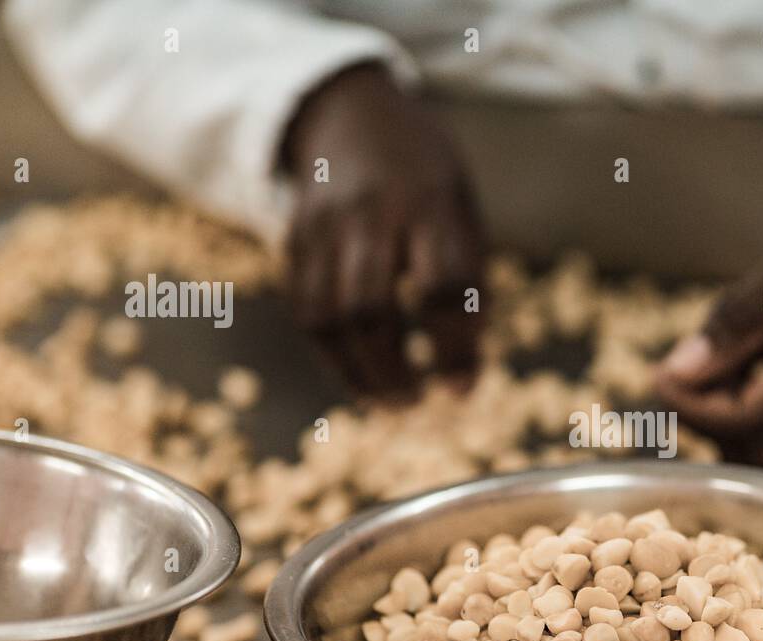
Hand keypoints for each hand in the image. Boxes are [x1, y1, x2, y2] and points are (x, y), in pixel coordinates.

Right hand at [282, 63, 483, 395]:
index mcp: (429, 200)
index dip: (455, 344)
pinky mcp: (293, 241)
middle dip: (395, 369)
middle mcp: (370, 212)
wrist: (350, 113)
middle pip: (371, 307)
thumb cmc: (426, 177)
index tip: (463, 385)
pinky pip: (306, 311)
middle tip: (418, 403)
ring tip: (390, 402)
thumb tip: (465, 374)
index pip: (443, 284)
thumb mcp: (463, 209)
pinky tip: (361, 377)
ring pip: (328, 317)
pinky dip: (333, 355)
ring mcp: (323, 225)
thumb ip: (469, 282)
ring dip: (358, 373)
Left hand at [656, 196, 762, 464]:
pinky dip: (747, 406)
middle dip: (705, 419)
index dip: (690, 409)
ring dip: (725, 415)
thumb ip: (737, 323)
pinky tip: (748, 356)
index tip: (658, 376)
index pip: (741, 424)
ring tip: (725, 351)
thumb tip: (678, 373)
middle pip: (748, 453)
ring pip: (761, 450)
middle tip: (688, 364)